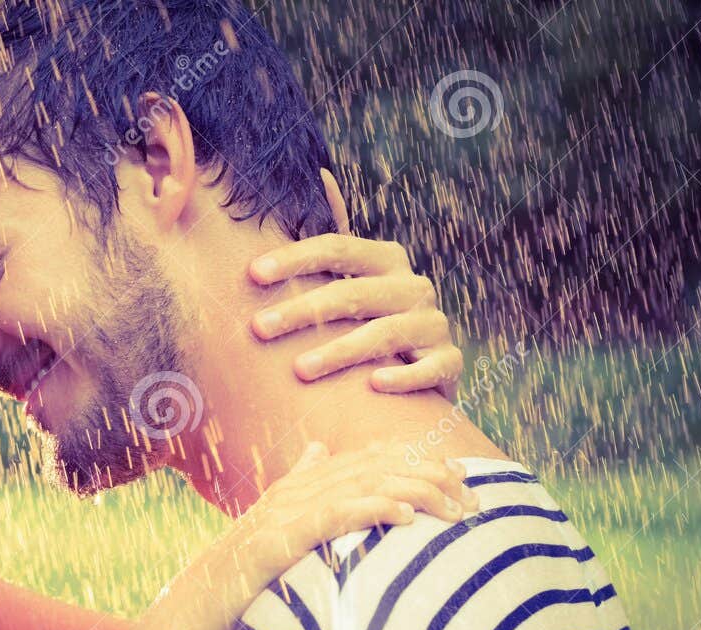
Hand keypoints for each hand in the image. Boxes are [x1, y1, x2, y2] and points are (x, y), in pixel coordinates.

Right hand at [123, 444, 476, 629]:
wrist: (186, 624)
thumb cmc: (234, 592)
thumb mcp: (273, 540)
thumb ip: (298, 498)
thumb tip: (319, 454)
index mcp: (295, 490)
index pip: (367, 461)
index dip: (417, 462)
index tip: (462, 479)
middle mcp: (290, 494)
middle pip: (372, 468)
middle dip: (428, 476)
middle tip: (473, 497)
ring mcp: (280, 516)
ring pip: (358, 486)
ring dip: (413, 491)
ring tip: (453, 505)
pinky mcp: (272, 543)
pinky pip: (329, 518)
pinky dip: (369, 509)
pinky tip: (405, 515)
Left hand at [248, 235, 462, 398]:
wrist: (423, 370)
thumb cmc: (369, 321)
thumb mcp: (353, 279)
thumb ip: (333, 243)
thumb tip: (320, 173)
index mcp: (385, 260)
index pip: (337, 248)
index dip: (294, 258)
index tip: (251, 274)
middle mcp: (412, 286)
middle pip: (353, 293)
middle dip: (302, 310)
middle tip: (258, 328)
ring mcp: (432, 324)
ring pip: (386, 334)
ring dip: (340, 351)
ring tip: (298, 371)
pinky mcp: (449, 362)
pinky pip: (431, 368)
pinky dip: (404, 376)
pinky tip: (373, 384)